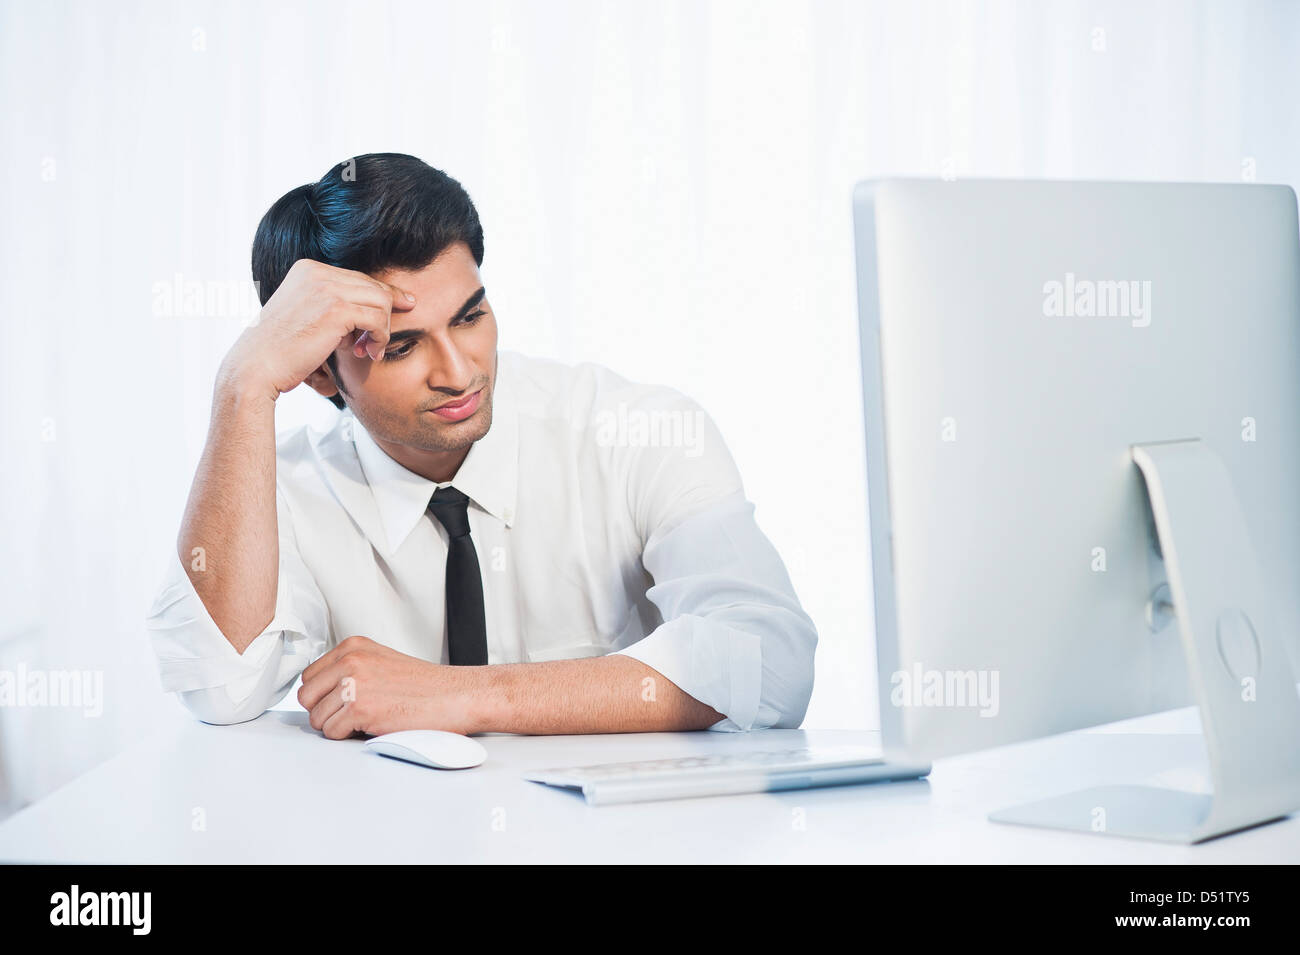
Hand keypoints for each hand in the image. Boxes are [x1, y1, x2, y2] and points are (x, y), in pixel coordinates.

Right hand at [221, 259, 416, 401]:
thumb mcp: (305, 316)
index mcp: (308, 270)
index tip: (389, 319)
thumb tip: (372, 310)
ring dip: (382, 329)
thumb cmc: (280, 351)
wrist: (255, 367)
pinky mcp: (336, 310)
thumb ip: (331, 305)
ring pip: (381, 301)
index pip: (358, 279)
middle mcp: (317, 273)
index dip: (379, 300)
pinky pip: (378, 319)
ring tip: (369, 350)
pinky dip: (380, 338)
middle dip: (384, 315)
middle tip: (375, 343)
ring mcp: (327, 289)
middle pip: (373, 287)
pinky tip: (369, 353)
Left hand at [297, 635, 486, 738]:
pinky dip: (348, 736)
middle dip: (324, 711)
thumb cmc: (425, 686)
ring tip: (367, 720)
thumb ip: (350, 670)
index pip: (310, 676)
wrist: (456, 696)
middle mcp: (350, 660)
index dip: (323, 695)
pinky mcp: (359, 708)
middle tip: (350, 716)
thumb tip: (319, 694)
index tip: (340, 702)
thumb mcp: (381, 662)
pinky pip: (331, 733)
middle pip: (306, 696)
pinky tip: (372, 726)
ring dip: (337, 726)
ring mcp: (353, 683)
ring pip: (316, 718)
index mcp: (353, 646)